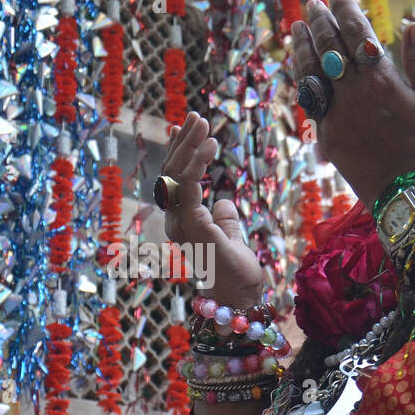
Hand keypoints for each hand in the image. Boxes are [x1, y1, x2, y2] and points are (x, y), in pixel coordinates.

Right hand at [159, 112, 265, 308]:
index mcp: (182, 223)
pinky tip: (211, 145)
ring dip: (190, 145)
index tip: (185, 128)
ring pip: (177, 176)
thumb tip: (224, 201)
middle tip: (197, 116)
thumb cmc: (238, 273)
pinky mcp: (193, 226)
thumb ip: (224, 219)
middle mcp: (176, 223)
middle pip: (172, 174)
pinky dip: (197, 163)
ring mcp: (181, 225)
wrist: (241, 299)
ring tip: (204, 123)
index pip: (174, 182)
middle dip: (184, 142)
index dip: (179, 153)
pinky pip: (189, 187)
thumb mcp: (231, 237)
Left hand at [291, 0, 414, 208]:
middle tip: (314, 4)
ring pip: (311, 72)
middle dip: (320, 22)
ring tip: (297, 26)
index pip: (356, 35)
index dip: (346, 12)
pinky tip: (301, 67)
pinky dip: (303, 78)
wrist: (410, 194)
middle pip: (328, 48)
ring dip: (303, 46)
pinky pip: (310, 100)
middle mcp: (352, 94)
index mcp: (381, 80)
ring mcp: (335, 116)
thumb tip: (410, 25)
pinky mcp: (327, 136)